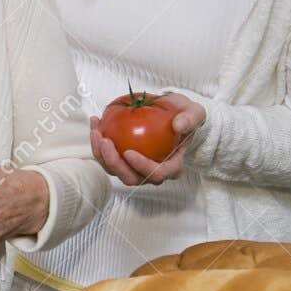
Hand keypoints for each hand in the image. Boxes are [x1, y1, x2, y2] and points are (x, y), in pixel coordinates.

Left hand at [89, 93, 206, 186]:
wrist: (173, 114)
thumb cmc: (184, 116)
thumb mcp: (194, 112)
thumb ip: (190, 119)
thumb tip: (179, 125)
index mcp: (172, 166)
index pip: (157, 174)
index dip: (141, 167)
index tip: (128, 152)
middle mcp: (152, 172)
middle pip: (131, 178)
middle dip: (114, 164)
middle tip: (105, 141)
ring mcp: (135, 168)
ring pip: (115, 170)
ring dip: (101, 154)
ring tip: (96, 131)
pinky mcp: (123, 160)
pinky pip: (107, 156)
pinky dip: (98, 142)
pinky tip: (96, 123)